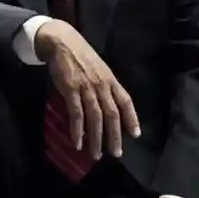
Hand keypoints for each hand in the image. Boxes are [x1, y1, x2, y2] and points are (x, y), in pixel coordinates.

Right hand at [34, 20, 140, 159]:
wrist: (63, 42)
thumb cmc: (82, 57)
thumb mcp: (100, 70)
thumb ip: (106, 87)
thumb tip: (109, 108)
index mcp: (111, 80)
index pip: (126, 101)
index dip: (132, 118)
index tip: (135, 135)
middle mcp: (102, 85)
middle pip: (111, 114)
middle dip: (114, 136)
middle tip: (115, 153)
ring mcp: (86, 88)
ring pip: (95, 117)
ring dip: (96, 138)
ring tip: (96, 154)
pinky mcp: (70, 90)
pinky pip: (76, 114)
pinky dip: (77, 130)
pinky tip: (78, 143)